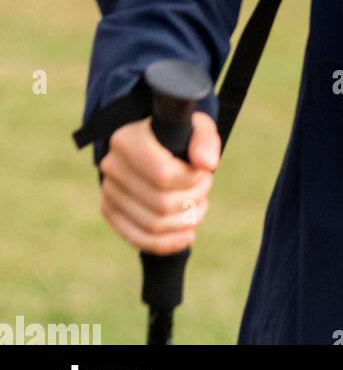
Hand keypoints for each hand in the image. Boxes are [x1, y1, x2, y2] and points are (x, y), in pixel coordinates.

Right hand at [98, 110, 220, 254]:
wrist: (153, 143)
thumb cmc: (178, 134)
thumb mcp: (197, 126)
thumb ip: (205, 140)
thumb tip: (207, 164)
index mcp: (127, 140)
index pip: (165, 175)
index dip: (193, 180)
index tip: (204, 171)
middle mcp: (111, 165)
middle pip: (161, 203)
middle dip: (193, 200)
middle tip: (205, 187)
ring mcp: (108, 191)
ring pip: (153, 224)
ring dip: (185, 221)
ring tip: (199, 206)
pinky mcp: (109, 211)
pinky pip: (138, 239)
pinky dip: (167, 243)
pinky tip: (187, 236)